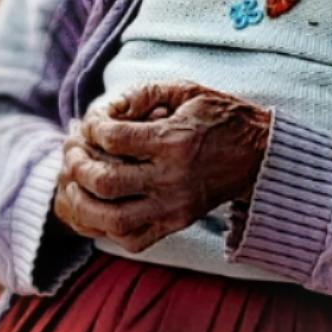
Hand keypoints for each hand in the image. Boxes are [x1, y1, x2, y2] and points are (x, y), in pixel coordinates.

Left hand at [52, 81, 271, 253]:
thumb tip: (105, 108)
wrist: (258, 156)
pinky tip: (99, 207)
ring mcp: (173, 207)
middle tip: (73, 153)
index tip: (90, 124)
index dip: (91, 128)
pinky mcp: (176, 224)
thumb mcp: (185, 91)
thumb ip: (143, 94)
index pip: (113, 138)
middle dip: (78, 166)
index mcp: (174, 141)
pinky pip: (132, 240)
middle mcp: (172, 179)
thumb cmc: (219, 118)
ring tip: (75, 185)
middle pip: (105, 182)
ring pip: (112, 220)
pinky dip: (106, 229)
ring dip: (82, 203)